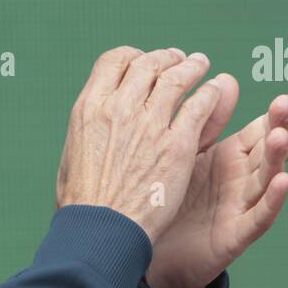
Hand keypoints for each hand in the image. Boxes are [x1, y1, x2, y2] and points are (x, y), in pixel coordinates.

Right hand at [56, 46, 223, 242]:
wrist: (100, 229)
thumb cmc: (83, 203)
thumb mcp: (73, 154)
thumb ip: (89, 129)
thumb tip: (94, 120)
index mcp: (89, 108)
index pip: (114, 61)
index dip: (132, 57)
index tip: (142, 63)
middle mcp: (119, 108)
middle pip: (147, 64)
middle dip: (165, 58)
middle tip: (177, 59)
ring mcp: (150, 124)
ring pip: (177, 77)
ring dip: (191, 67)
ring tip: (200, 65)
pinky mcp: (178, 145)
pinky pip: (200, 105)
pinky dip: (210, 94)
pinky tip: (215, 92)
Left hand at [144, 79, 287, 287]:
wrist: (151, 251)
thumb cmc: (172, 199)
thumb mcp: (188, 154)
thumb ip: (207, 121)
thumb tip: (228, 78)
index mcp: (232, 157)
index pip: (263, 128)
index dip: (284, 111)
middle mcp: (243, 179)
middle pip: (269, 149)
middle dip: (282, 125)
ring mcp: (242, 207)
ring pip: (267, 179)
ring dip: (278, 158)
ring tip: (281, 135)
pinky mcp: (235, 236)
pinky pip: (258, 217)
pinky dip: (272, 201)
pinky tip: (282, 181)